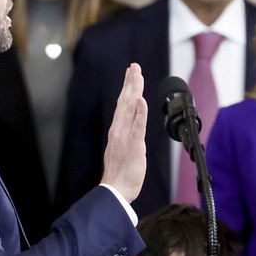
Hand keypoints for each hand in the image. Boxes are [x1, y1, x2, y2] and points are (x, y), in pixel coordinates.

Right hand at [100, 63, 147, 203]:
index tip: (132, 72)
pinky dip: (139, 112)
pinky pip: (137, 126)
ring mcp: (125, 136)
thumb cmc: (120, 173)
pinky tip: (141, 100)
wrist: (115, 190)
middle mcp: (119, 129)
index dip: (128, 87)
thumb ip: (127, 134)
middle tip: (134, 66)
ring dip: (134, 90)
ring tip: (137, 75)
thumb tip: (131, 126)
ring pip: (130, 109)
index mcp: (118, 130)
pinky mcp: (133, 145)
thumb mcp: (123, 148)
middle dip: (131, 82)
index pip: (124, 104)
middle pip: (126, 101)